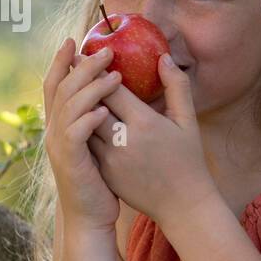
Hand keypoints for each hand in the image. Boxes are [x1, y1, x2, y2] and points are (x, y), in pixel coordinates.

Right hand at [43, 38, 123, 230]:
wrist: (91, 215)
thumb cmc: (100, 179)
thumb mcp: (98, 142)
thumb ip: (99, 117)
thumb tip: (112, 92)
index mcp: (61, 124)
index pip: (56, 84)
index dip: (61, 61)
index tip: (74, 39)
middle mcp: (54, 131)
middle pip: (61, 88)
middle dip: (81, 66)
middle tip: (106, 50)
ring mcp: (59, 146)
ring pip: (69, 107)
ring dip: (91, 88)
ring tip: (116, 75)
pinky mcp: (70, 162)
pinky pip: (75, 134)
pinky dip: (87, 119)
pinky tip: (104, 110)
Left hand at [87, 53, 215, 223]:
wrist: (183, 206)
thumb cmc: (189, 160)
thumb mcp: (188, 122)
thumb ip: (177, 86)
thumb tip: (163, 57)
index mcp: (145, 124)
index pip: (112, 89)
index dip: (97, 70)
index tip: (88, 55)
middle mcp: (123, 141)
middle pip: (92, 104)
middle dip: (81, 84)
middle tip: (73, 66)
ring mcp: (110, 160)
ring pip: (84, 125)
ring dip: (77, 107)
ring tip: (71, 89)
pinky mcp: (104, 173)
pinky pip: (87, 146)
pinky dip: (82, 130)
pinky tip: (78, 118)